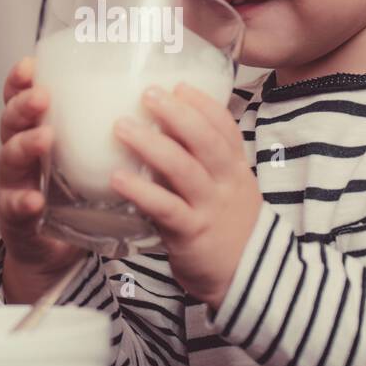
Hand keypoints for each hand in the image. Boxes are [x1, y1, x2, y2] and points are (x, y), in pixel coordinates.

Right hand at [0, 56, 85, 276]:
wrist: (53, 251)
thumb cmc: (71, 196)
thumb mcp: (84, 157)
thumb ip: (105, 129)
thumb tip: (155, 95)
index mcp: (35, 131)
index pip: (22, 97)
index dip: (21, 80)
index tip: (31, 63)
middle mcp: (19, 153)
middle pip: (11, 121)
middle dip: (24, 105)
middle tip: (42, 95)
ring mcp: (14, 184)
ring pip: (10, 158)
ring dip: (25, 145)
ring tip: (44, 137)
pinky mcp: (17, 218)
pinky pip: (17, 207)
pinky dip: (24, 202)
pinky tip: (34, 199)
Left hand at [109, 82, 263, 313]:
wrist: (248, 280)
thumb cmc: (227, 230)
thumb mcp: (226, 192)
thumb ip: (201, 165)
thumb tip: (162, 133)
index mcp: (235, 170)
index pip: (226, 128)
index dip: (203, 104)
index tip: (179, 85)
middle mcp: (226, 184)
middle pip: (206, 140)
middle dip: (177, 114)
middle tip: (147, 93)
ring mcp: (210, 208)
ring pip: (184, 169)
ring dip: (152, 145)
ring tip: (121, 127)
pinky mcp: (192, 234)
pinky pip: (166, 208)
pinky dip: (141, 191)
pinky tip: (117, 179)